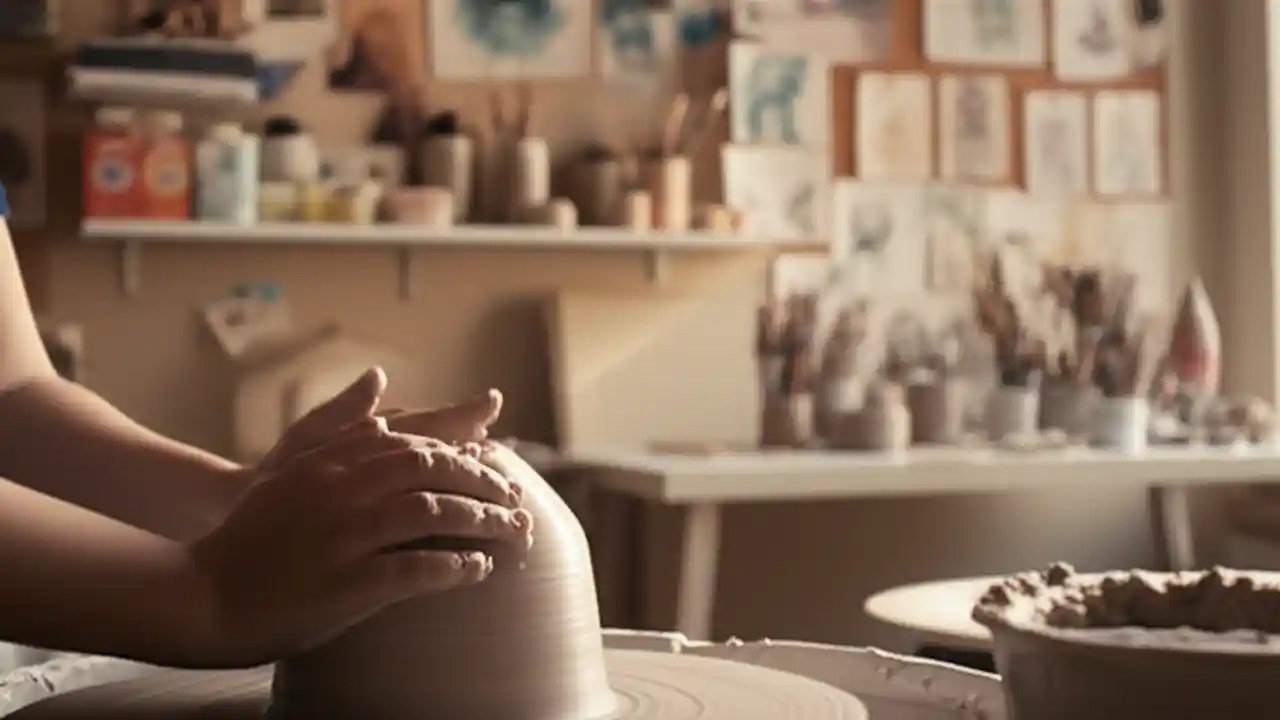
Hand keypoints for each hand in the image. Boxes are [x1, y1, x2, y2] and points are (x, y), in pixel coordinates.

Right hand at [185, 372, 532, 667]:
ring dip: (484, 521)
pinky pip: (418, 567)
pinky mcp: (349, 582)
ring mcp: (347, 535)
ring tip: (515, 532)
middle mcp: (343, 490)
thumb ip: (338, 424)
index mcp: (332, 461)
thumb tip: (378, 380)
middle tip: (515, 497)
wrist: (203, 593)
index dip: (462, 446)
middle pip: (433, 469)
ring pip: (435, 512)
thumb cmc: (249, 532)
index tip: (494, 457)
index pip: (413, 441)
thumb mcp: (289, 466)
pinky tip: (479, 569)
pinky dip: (456, 566)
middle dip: (484, 481)